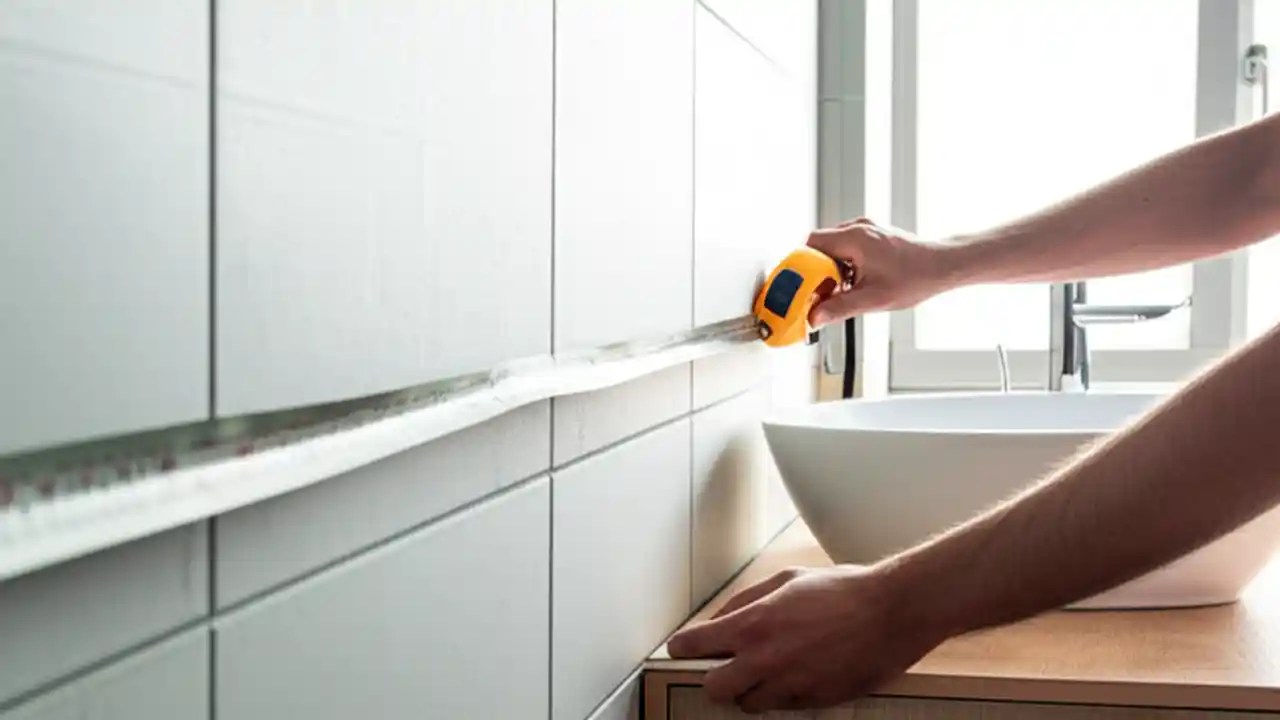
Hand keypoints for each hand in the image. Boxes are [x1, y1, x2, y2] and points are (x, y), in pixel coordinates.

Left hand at [666, 564, 944, 713]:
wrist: (890, 613)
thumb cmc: (841, 591)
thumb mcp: (785, 581)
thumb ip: (744, 601)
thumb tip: (717, 620)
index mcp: (753, 624)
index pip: (693, 645)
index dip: (683, 647)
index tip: (682, 648)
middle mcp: (765, 659)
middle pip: (713, 689)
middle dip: (715, 677)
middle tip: (727, 665)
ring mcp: (789, 685)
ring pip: (748, 704)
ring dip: (751, 689)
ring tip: (769, 669)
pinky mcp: (813, 702)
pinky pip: (783, 708)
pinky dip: (783, 695)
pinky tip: (799, 673)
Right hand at [805, 217, 953, 326]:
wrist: (943, 266)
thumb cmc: (917, 277)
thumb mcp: (874, 299)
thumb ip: (840, 308)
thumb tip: (815, 317)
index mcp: (855, 238)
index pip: (811, 244)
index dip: (799, 265)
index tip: (797, 285)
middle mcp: (859, 228)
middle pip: (819, 246)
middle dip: (814, 271)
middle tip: (816, 293)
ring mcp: (866, 230)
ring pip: (832, 248)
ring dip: (829, 270)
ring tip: (839, 291)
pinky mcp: (872, 237)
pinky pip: (845, 248)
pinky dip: (842, 266)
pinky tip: (852, 284)